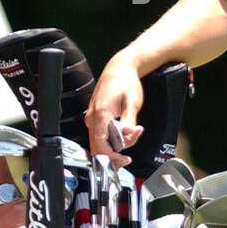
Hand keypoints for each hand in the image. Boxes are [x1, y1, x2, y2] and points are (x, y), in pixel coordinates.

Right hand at [84, 52, 143, 168]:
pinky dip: (113, 140)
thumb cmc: (125, 81)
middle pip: (98, 148)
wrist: (119, 69)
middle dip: (115, 153)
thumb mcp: (132, 101)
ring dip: (116, 146)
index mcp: (100, 114)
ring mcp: (92, 119)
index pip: (100, 145)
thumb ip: (129, 120)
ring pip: (100, 143)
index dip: (112, 157)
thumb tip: (128, 134)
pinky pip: (101, 136)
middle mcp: (92, 118)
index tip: (126, 158)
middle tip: (132, 148)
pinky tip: (125, 133)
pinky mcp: (95, 119)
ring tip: (134, 133)